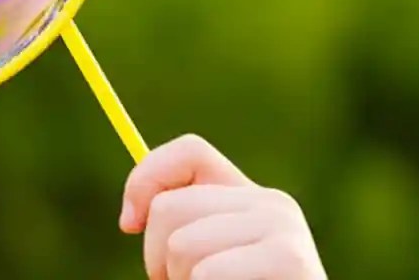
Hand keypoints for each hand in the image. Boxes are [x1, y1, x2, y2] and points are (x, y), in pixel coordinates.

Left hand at [120, 135, 324, 279]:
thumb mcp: (203, 259)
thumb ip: (182, 228)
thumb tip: (131, 217)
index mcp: (249, 197)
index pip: (190, 151)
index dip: (145, 179)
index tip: (129, 224)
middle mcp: (271, 203)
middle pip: (169, 207)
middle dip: (158, 258)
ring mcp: (285, 228)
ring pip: (183, 244)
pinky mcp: (290, 259)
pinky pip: (207, 272)